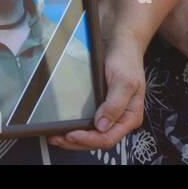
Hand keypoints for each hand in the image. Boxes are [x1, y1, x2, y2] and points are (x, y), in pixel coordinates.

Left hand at [49, 32, 145, 151]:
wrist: (124, 46)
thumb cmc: (127, 61)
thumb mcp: (124, 81)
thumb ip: (115, 104)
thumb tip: (103, 125)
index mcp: (130, 116)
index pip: (109, 137)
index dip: (89, 139)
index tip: (72, 134)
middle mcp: (121, 119)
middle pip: (99, 140)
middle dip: (78, 142)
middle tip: (58, 138)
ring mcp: (111, 115)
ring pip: (93, 135)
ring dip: (74, 139)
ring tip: (57, 137)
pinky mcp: (102, 109)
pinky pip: (90, 125)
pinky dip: (77, 129)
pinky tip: (65, 128)